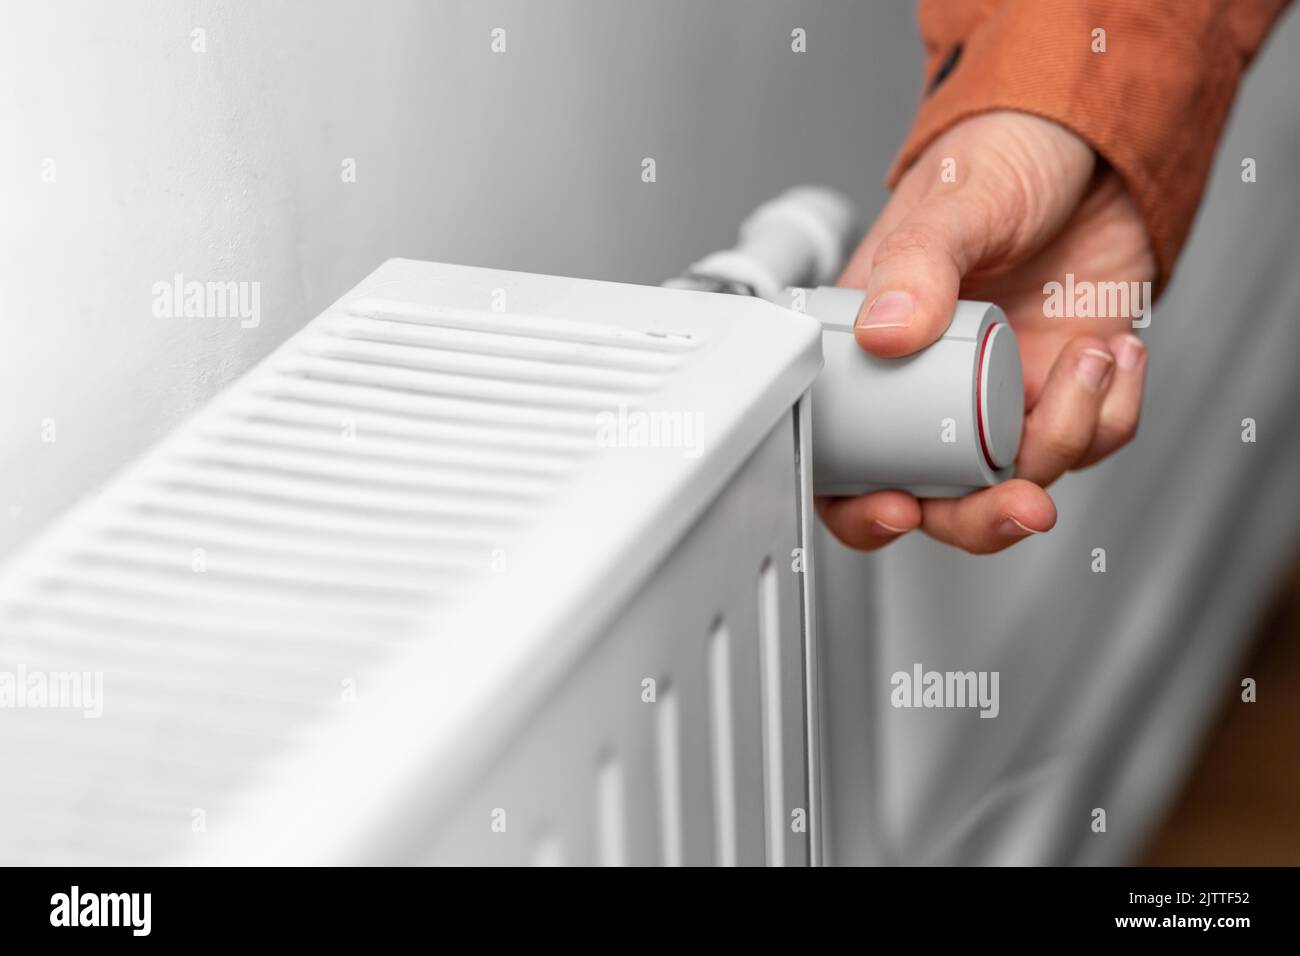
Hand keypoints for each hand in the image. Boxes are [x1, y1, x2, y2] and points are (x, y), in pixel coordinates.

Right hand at [820, 111, 1155, 553]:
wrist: (1097, 144)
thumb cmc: (1002, 159)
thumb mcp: (951, 203)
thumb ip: (916, 264)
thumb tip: (887, 331)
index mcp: (877, 354)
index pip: (848, 460)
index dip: (861, 505)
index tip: (895, 507)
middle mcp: (936, 388)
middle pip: (937, 499)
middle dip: (978, 518)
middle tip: (1015, 504)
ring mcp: (1003, 394)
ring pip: (1021, 477)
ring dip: (1065, 436)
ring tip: (1087, 360)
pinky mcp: (1066, 389)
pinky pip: (1093, 438)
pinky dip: (1113, 410)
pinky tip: (1113, 349)